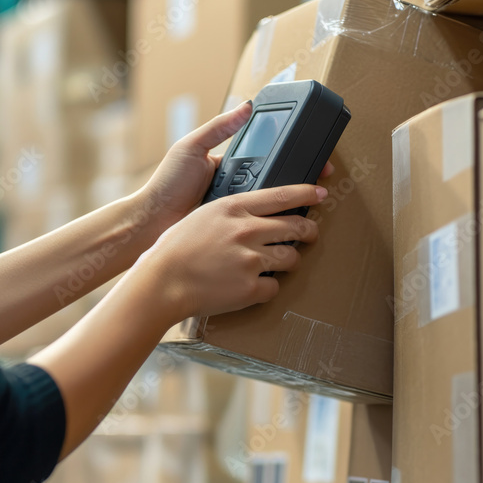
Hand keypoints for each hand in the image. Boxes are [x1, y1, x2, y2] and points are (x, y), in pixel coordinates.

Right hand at [132, 183, 327, 322]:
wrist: (162, 283)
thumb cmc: (174, 249)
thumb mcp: (203, 215)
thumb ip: (232, 212)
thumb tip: (255, 215)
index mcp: (234, 208)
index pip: (282, 195)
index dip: (307, 193)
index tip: (320, 193)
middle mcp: (247, 231)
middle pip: (296, 227)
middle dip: (309, 231)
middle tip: (310, 234)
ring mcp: (251, 261)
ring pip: (291, 258)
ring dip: (288, 261)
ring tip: (275, 264)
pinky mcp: (251, 289)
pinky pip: (274, 288)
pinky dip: (266, 288)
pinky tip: (250, 286)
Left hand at [137, 101, 333, 237]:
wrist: (153, 220)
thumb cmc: (168, 182)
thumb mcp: (192, 146)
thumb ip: (218, 127)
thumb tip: (246, 105)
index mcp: (230, 163)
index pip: (267, 154)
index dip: (289, 154)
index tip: (311, 152)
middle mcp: (237, 185)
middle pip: (275, 180)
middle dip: (299, 178)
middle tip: (323, 176)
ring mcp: (237, 208)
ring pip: (271, 203)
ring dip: (291, 201)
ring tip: (314, 198)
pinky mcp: (235, 228)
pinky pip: (259, 223)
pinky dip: (274, 221)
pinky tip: (290, 219)